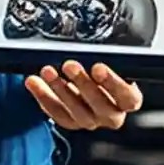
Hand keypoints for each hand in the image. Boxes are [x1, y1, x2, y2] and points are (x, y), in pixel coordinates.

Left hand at [26, 60, 142, 130]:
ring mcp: (91, 121)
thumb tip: (96, 43)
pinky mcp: (71, 122)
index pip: (128, 98)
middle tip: (69, 65)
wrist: (91, 77)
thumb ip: (109, 55)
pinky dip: (44, 96)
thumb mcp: (112, 58)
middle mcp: (112, 115)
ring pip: (77, 113)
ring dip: (60, 89)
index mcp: (129, 100)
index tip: (97, 67)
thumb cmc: (105, 66)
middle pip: (101, 107)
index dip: (114, 84)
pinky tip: (34, 82)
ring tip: (47, 70)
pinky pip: (57, 113)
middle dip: (83, 84)